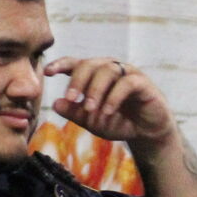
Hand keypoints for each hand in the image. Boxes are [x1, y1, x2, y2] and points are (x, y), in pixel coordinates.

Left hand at [44, 56, 176, 146]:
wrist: (147, 133)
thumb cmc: (119, 122)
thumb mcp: (92, 121)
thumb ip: (75, 112)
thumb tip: (55, 103)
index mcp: (95, 74)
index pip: (75, 63)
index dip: (61, 64)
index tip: (48, 72)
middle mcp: (110, 69)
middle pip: (88, 64)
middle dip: (77, 81)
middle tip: (70, 98)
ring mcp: (127, 73)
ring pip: (107, 71)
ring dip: (95, 90)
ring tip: (90, 109)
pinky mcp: (143, 83)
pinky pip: (126, 83)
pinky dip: (114, 97)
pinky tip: (107, 111)